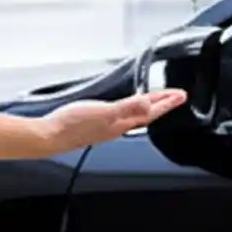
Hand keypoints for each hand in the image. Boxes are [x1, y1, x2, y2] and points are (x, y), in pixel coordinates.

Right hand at [41, 89, 186, 152]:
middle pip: (147, 114)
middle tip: (177, 96)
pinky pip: (121, 116)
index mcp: (121, 123)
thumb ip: (127, 108)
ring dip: (148, 107)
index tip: (181, 95)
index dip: (167, 103)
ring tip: (157, 100)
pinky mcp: (96, 124)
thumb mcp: (104, 112)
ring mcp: (106, 126)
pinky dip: (130, 109)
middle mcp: (117, 126)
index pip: (151, 112)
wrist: (50, 137)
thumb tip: (149, 104)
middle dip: (163, 104)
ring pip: (135, 116)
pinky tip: (124, 106)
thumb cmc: (72, 125)